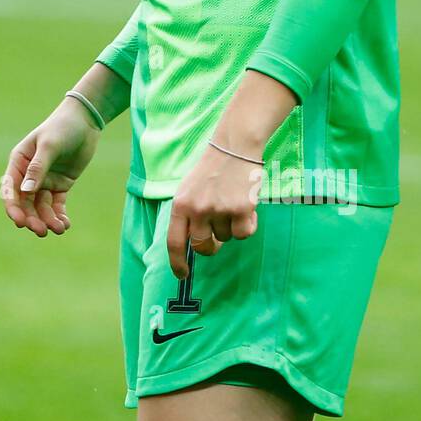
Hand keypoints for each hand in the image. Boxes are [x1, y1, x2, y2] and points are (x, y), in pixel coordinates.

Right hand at [0, 98, 101, 236]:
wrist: (85, 121)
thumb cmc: (62, 128)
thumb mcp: (49, 146)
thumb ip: (38, 168)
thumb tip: (25, 191)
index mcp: (19, 162)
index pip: (10, 189)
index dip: (12, 207)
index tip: (19, 221)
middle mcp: (28, 174)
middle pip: (25, 203)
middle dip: (32, 218)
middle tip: (41, 231)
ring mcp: (44, 181)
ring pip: (41, 207)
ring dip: (47, 220)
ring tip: (58, 229)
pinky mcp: (60, 185)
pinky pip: (57, 205)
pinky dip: (59, 216)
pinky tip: (65, 225)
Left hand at [166, 142, 262, 278]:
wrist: (234, 146)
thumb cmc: (212, 169)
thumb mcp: (189, 189)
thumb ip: (188, 215)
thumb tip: (195, 244)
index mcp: (180, 204)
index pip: (174, 242)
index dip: (177, 262)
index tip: (182, 274)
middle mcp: (197, 209)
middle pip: (203, 247)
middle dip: (211, 246)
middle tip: (217, 234)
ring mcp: (219, 210)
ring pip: (226, 238)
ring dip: (230, 226)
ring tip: (231, 202)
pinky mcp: (241, 209)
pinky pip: (243, 234)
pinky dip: (247, 225)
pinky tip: (246, 206)